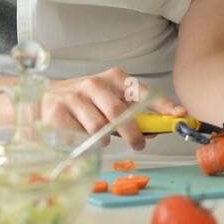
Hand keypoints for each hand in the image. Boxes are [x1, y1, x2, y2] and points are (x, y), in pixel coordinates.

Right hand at [41, 67, 186, 151]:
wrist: (44, 101)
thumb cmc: (84, 103)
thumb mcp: (109, 101)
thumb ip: (131, 113)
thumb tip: (156, 129)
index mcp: (114, 78)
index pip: (143, 92)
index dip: (163, 105)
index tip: (180, 115)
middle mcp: (95, 84)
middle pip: (121, 113)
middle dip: (134, 133)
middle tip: (140, 144)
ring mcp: (75, 97)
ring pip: (101, 128)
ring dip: (107, 140)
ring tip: (103, 139)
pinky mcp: (59, 112)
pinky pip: (81, 136)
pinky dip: (87, 143)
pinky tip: (83, 137)